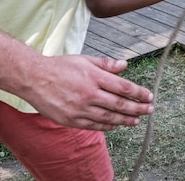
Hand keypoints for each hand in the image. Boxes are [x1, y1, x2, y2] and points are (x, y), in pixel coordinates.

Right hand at [22, 55, 153, 130]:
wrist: (34, 79)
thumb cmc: (60, 67)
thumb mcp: (84, 59)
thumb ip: (105, 64)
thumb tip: (124, 65)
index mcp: (94, 77)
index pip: (123, 87)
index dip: (139, 93)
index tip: (149, 96)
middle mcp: (89, 94)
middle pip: (120, 104)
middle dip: (138, 108)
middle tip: (150, 110)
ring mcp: (80, 109)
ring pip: (109, 117)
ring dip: (125, 120)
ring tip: (137, 120)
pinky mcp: (71, 120)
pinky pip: (94, 125)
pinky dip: (107, 126)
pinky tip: (116, 125)